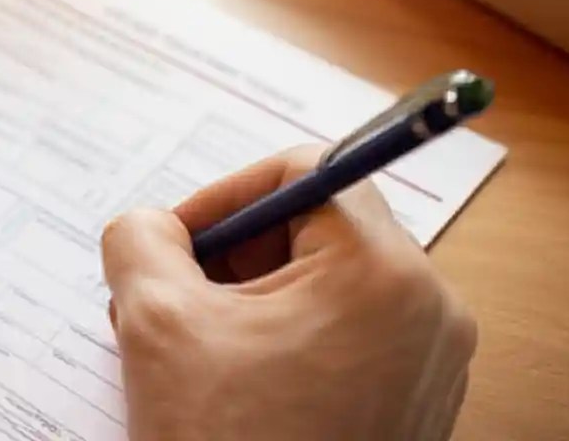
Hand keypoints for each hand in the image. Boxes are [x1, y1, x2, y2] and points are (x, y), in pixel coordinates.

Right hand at [101, 146, 476, 440]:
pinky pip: (345, 333)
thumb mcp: (155, 323)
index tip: (176, 240)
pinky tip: (230, 376)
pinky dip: (283, 337)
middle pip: (315, 226)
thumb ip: (139, 239)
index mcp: (382, 274)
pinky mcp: (414, 399)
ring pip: (326, 281)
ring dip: (248, 297)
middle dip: (229, 254)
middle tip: (172, 297)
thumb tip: (148, 226)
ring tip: (193, 346)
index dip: (225, 193)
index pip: (303, 169)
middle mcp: (429, 309)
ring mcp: (429, 360)